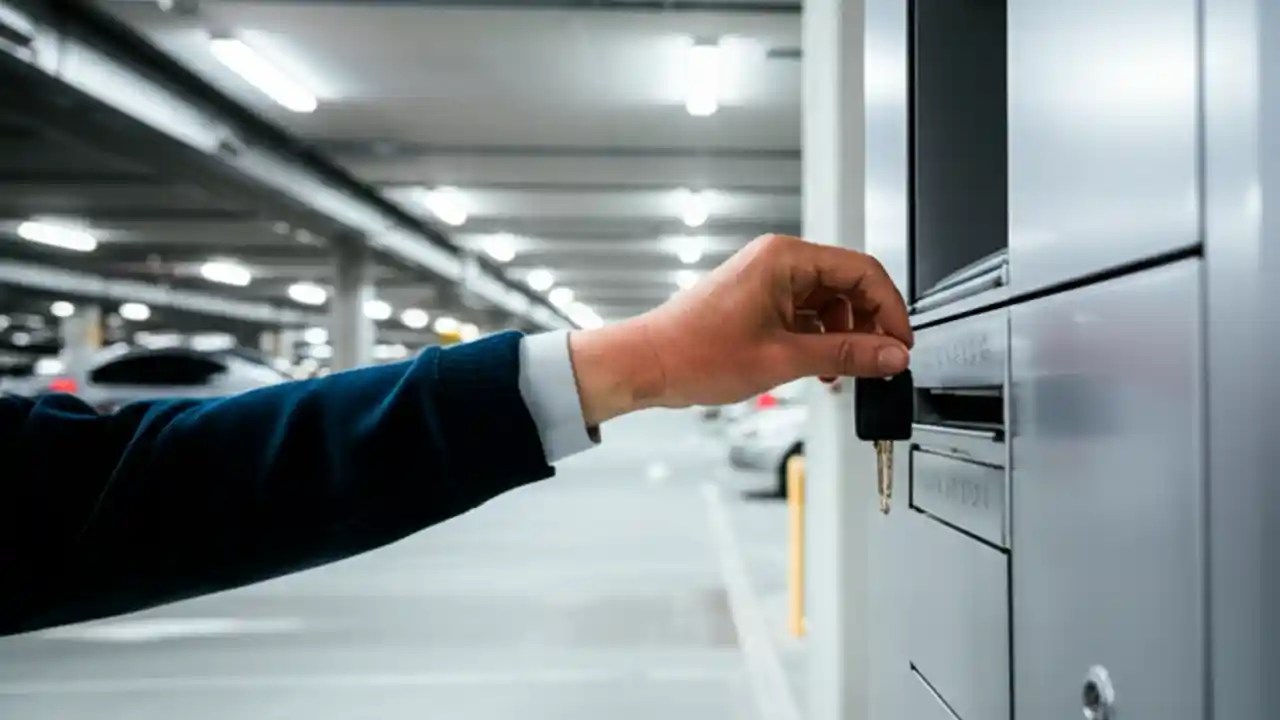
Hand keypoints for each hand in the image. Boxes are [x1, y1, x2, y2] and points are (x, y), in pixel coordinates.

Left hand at [569, 234, 913, 425]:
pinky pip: (805, 315)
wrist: (649, 364)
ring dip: (843, 338)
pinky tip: (820, 369)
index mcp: (784, 258)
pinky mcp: (759, 301)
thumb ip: (846, 355)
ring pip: (828, 304)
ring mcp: (767, 281)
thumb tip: (890, 355)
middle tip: (879, 363)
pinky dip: (819, 341)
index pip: (862, 271)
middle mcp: (777, 262)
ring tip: (843, 372)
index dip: (889, 309)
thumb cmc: (695, 353)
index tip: (900, 344)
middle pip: (848, 286)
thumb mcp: (783, 359)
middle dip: (867, 326)